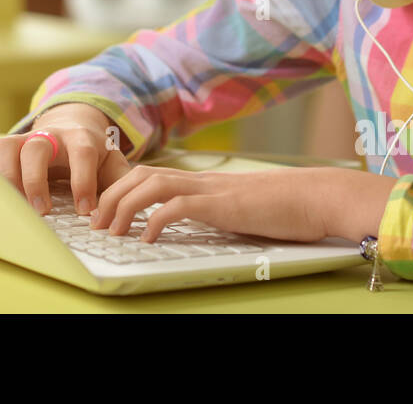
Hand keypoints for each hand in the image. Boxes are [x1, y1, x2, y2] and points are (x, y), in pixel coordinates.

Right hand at [0, 103, 132, 216]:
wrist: (72, 126)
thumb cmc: (92, 152)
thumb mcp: (111, 162)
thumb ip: (120, 182)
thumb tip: (121, 209)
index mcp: (80, 138)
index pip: (82, 153)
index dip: (83, 180)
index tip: (85, 210)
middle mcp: (49, 135)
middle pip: (36, 148)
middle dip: (36, 180)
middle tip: (43, 211)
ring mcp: (24, 140)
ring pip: (7, 147)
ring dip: (7, 176)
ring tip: (14, 205)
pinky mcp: (6, 148)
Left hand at [88, 166, 337, 242]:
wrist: (318, 197)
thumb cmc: (286, 208)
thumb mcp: (241, 210)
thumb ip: (216, 212)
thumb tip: (195, 225)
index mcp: (203, 181)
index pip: (151, 173)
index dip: (122, 188)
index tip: (104, 210)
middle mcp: (202, 179)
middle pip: (141, 174)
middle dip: (111, 195)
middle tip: (94, 222)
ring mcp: (211, 189)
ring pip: (152, 184)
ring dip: (124, 205)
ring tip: (110, 230)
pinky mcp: (222, 204)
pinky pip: (178, 205)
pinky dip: (155, 220)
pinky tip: (147, 238)